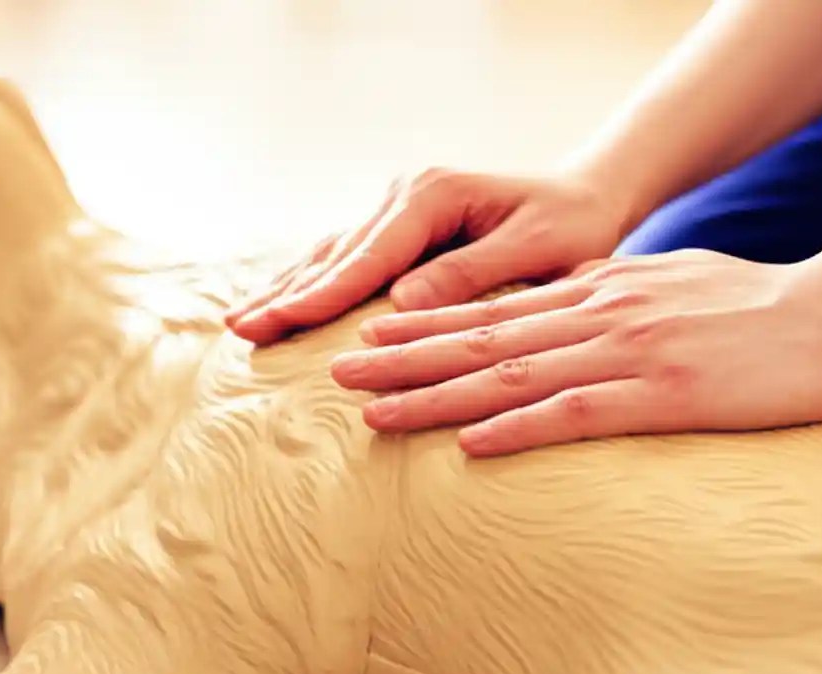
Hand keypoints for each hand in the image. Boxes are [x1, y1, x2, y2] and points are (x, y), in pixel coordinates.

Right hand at [225, 168, 626, 343]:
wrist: (582, 197)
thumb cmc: (570, 224)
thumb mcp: (536, 249)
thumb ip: (471, 274)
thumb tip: (402, 305)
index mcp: (434, 194)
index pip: (371, 253)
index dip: (326, 292)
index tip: (285, 320)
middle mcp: (405, 195)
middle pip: (338, 254)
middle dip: (288, 294)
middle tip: (239, 331)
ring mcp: (396, 210)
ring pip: (331, 255)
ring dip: (287, 290)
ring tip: (240, 325)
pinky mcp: (398, 230)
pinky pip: (345, 260)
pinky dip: (310, 285)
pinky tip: (279, 306)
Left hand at [329, 250, 821, 455]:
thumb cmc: (760, 303)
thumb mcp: (675, 280)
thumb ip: (619, 291)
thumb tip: (578, 303)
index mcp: (603, 286)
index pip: (497, 309)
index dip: (430, 324)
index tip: (375, 336)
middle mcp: (602, 312)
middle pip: (484, 339)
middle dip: (407, 358)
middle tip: (342, 374)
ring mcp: (630, 352)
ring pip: (512, 375)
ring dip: (438, 395)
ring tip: (377, 411)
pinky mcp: (665, 395)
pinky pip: (576, 413)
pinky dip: (517, 428)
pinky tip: (471, 443)